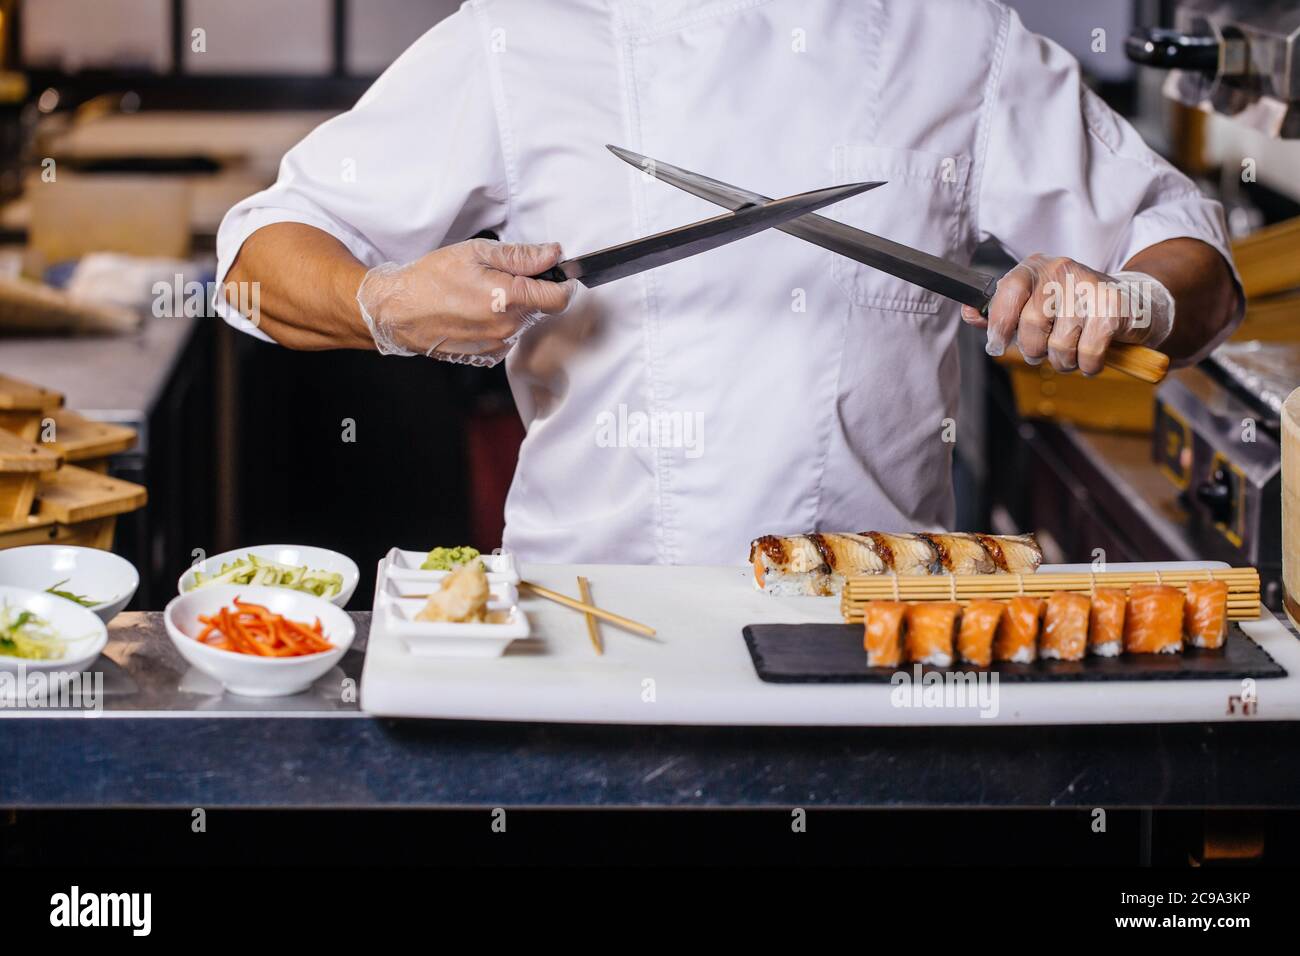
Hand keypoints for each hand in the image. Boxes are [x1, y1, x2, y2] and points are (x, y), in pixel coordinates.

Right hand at [356, 238, 573, 364]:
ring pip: (524, 322)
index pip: (560, 298)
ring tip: (482, 294)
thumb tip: (553, 255)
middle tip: (503, 276)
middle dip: (532, 291)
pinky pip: (507, 336)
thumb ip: (521, 256)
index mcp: (509, 299)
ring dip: (514, 307)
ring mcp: (497, 344)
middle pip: (542, 309)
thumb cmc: (431, 278)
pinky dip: (499, 322)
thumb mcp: (476, 252)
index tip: (556, 273)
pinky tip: (475, 311)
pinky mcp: (486, 355)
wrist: (397, 310)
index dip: (563, 282)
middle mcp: (508, 328)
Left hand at [960, 254, 1164, 375]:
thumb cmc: (1073, 309)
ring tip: (1072, 351)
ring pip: (1060, 343)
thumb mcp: (1034, 304)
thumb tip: (969, 313)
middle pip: (1031, 324)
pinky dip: (1088, 364)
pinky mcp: (1113, 307)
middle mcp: (1061, 270)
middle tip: (1044, 352)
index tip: (996, 345)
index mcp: (1036, 267)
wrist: (1132, 303)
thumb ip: (1000, 312)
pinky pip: (1088, 352)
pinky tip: (1092, 356)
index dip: (999, 322)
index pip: (1007, 291)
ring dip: (1063, 361)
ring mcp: (1089, 286)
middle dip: (1035, 350)